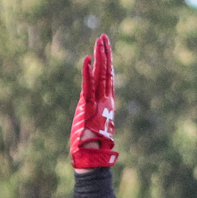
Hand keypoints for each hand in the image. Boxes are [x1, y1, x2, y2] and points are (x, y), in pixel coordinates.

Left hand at [70, 34, 116, 169]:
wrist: (93, 159)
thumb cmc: (92, 148)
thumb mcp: (94, 127)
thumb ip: (94, 116)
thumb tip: (91, 114)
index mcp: (108, 105)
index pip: (108, 79)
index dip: (108, 63)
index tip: (106, 49)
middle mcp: (105, 101)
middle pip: (106, 72)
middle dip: (105, 53)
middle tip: (103, 37)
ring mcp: (98, 103)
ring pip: (100, 75)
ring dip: (99, 57)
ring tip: (99, 41)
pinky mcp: (88, 107)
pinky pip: (88, 86)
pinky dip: (88, 73)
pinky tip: (88, 59)